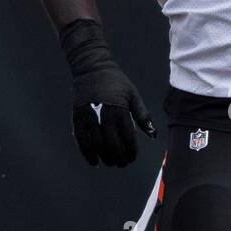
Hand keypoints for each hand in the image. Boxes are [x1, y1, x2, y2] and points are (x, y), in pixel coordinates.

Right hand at [59, 18, 154, 167]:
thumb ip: (142, 115)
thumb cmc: (116, 81)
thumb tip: (152, 135)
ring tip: (110, 163)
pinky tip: (94, 162)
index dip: (131, 151)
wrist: (91, 67)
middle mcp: (104, 115)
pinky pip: (81, 141)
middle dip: (119, 158)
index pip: (127, 138)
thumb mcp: (133, 95)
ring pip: (97, 146)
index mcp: (120, 110)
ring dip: (105, 158)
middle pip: (112, 145)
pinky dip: (87, 154)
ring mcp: (89, 117)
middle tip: (122, 163)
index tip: (132, 158)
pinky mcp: (78, 117)